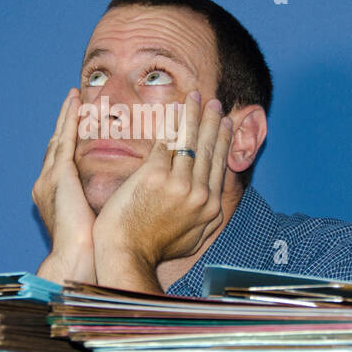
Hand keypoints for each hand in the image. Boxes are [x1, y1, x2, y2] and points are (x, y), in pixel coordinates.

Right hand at [31, 88, 96, 282]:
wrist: (77, 259)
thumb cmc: (92, 248)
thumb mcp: (97, 217)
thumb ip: (102, 200)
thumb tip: (124, 193)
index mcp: (55, 194)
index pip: (62, 159)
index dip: (69, 139)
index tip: (79, 123)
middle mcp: (46, 182)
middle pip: (57, 144)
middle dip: (65, 122)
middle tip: (74, 99)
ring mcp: (49, 178)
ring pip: (59, 137)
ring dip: (67, 115)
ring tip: (74, 94)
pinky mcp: (58, 175)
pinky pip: (64, 140)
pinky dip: (69, 119)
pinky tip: (75, 102)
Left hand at [92, 91, 233, 288]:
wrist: (127, 254)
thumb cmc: (153, 249)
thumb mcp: (192, 239)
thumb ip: (205, 220)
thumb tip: (213, 205)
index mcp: (209, 207)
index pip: (219, 165)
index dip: (222, 141)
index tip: (224, 124)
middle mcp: (198, 193)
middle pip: (208, 148)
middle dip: (211, 121)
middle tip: (213, 102)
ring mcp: (178, 183)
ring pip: (189, 140)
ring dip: (193, 114)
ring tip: (195, 97)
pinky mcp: (154, 175)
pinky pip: (164, 142)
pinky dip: (169, 124)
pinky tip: (171, 110)